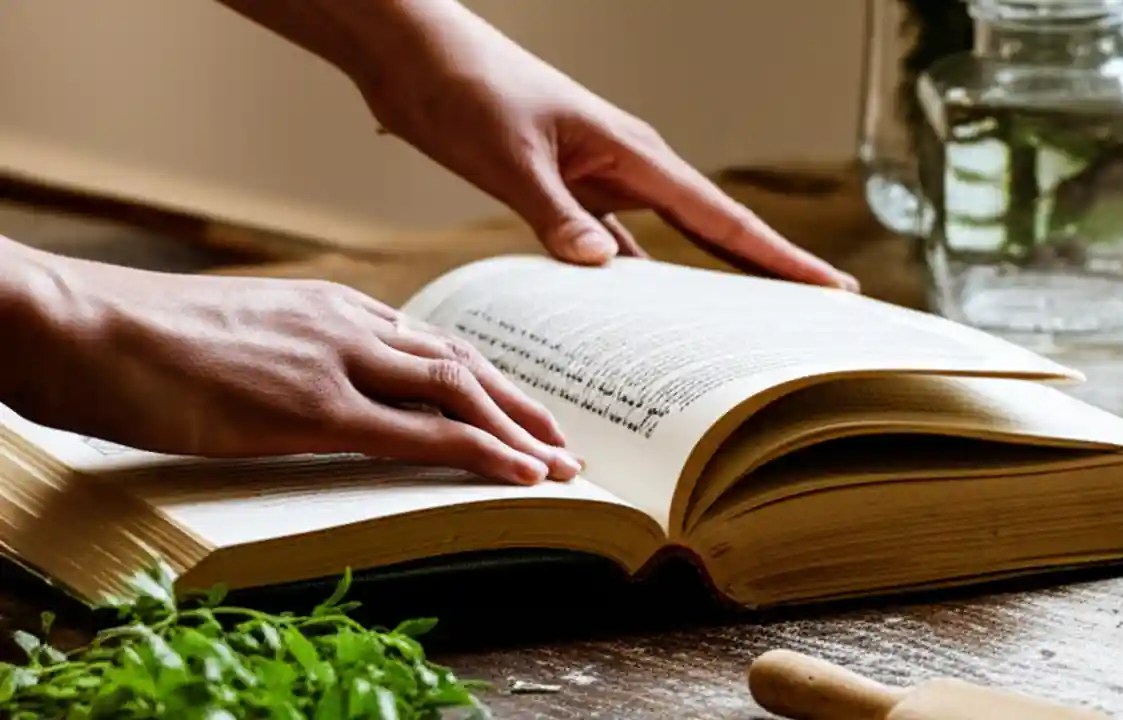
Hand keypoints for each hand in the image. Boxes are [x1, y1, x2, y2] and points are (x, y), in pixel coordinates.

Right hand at [1, 246, 579, 485]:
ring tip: (558, 464)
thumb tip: (323, 389)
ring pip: (456, 390)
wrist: (87, 328)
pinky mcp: (312, 408)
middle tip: (563, 442)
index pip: (430, 343)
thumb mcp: (242, 338)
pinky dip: (479, 452)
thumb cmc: (148, 341)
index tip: (518, 409)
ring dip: (516, 430)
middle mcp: (348, 324)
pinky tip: (516, 474)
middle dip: (519, 404)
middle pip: (460, 362)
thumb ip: (297, 353)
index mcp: (331, 307)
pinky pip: (418, 434)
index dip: (484, 380)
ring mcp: (334, 362)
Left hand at [349, 1, 860, 290]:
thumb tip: (603, 267)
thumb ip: (556, 212)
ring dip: (698, 289)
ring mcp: (601, 183)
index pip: (722, 218)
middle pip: (715, 235)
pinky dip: (627, 288)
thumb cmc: (465, 89)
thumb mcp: (509, 156)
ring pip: (668, 249)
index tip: (830, 289)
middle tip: (812, 321)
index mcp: (633, 154)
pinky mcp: (568, 195)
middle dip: (763, 276)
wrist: (419, 59)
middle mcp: (629, 169)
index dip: (779, 257)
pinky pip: (614, 253)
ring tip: (735, 338)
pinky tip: (633, 322)